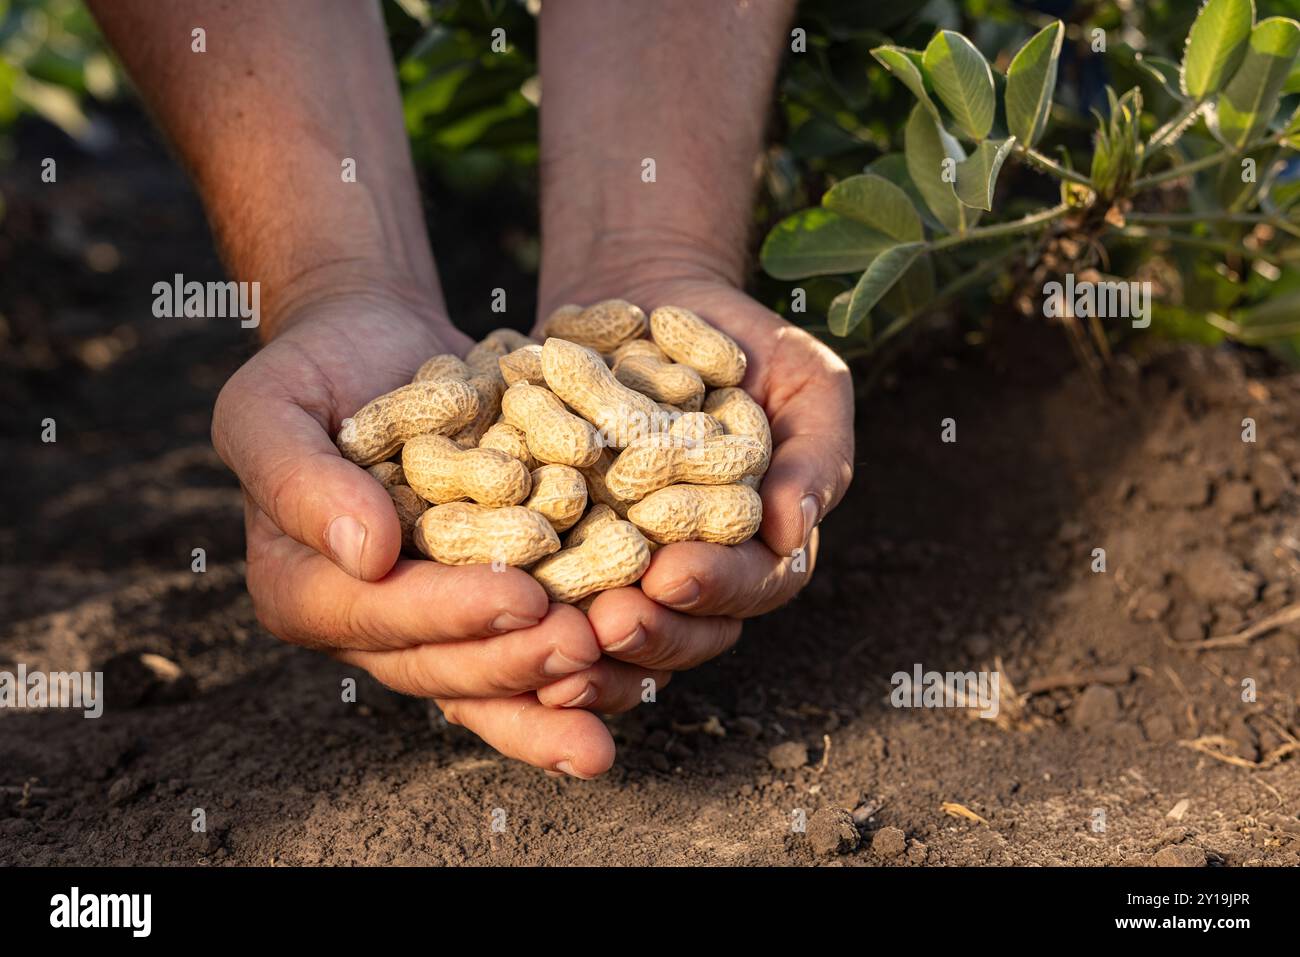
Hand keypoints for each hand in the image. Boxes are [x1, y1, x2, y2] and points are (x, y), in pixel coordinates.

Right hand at [212, 283, 616, 777]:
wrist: (380, 344)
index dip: (450, 614)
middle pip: (442, 666)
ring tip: (627, 680)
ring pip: (494, 678)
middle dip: (517, 662)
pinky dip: (586, 665)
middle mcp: (369, 625)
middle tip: (587, 646)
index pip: (375, 616)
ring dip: (559, 691)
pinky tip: (642, 669)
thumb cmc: (313, 368)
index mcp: (303, 591)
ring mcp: (435, 620)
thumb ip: (300, 479)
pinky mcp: (490, 601)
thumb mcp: (271, 406)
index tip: (523, 599)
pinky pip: (532, 644)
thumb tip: (367, 557)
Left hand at [534, 277, 854, 713]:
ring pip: (625, 629)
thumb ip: (816, 451)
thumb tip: (795, 529)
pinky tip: (504, 611)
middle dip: (651, 630)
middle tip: (609, 621)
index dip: (716, 586)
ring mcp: (637, 565)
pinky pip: (559, 593)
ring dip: (591, 644)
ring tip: (556, 631)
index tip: (672, 576)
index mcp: (765, 543)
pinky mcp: (574, 546)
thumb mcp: (803, 379)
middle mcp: (701, 568)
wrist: (651, 299)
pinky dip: (536, 609)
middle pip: (689, 628)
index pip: (755, 582)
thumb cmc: (745, 340)